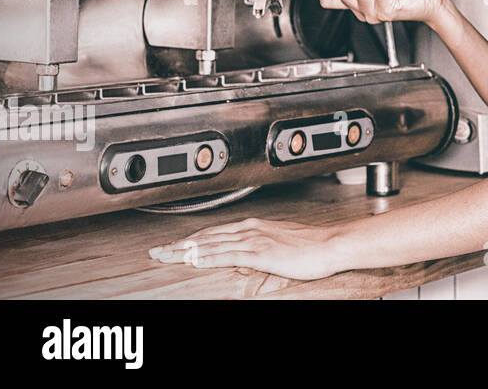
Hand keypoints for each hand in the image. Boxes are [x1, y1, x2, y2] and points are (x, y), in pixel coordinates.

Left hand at [148, 218, 343, 279]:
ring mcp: (254, 240)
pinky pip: (227, 255)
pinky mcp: (260, 252)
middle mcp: (250, 230)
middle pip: (206, 237)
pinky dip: (207, 257)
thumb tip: (246, 254)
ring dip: (186, 250)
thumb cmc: (311, 246)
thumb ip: (260, 246)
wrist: (330, 244)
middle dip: (179, 244)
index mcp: (254, 226)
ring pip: (211, 244)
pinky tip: (194, 260)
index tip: (173, 245)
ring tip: (166, 256)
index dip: (191, 239)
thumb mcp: (280, 243)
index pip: (214, 233)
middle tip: (157, 251)